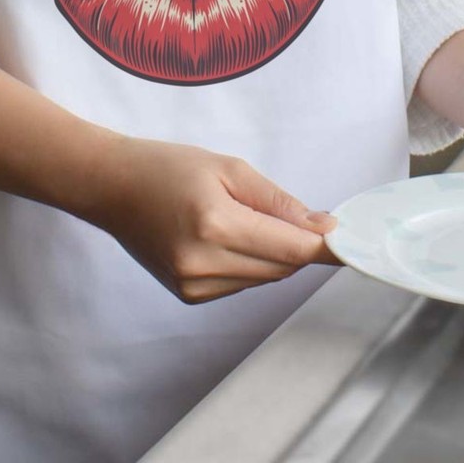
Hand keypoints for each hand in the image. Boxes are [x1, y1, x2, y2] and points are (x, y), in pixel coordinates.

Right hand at [85, 135, 340, 304]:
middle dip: (301, 244)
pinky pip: (242, 282)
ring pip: (265, 277)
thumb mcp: (228, 167)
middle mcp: (203, 264)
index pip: (290, 248)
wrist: (111, 188)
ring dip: (275, 253)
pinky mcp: (190, 296)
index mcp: (214, 225)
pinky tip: (230, 235)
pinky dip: (251, 261)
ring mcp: (193, 285)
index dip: (326, 245)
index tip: (351, 240)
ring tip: (248, 217)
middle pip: (282, 267)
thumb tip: (321, 227)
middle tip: (307, 217)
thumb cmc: (168, 166)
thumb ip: (277, 201)